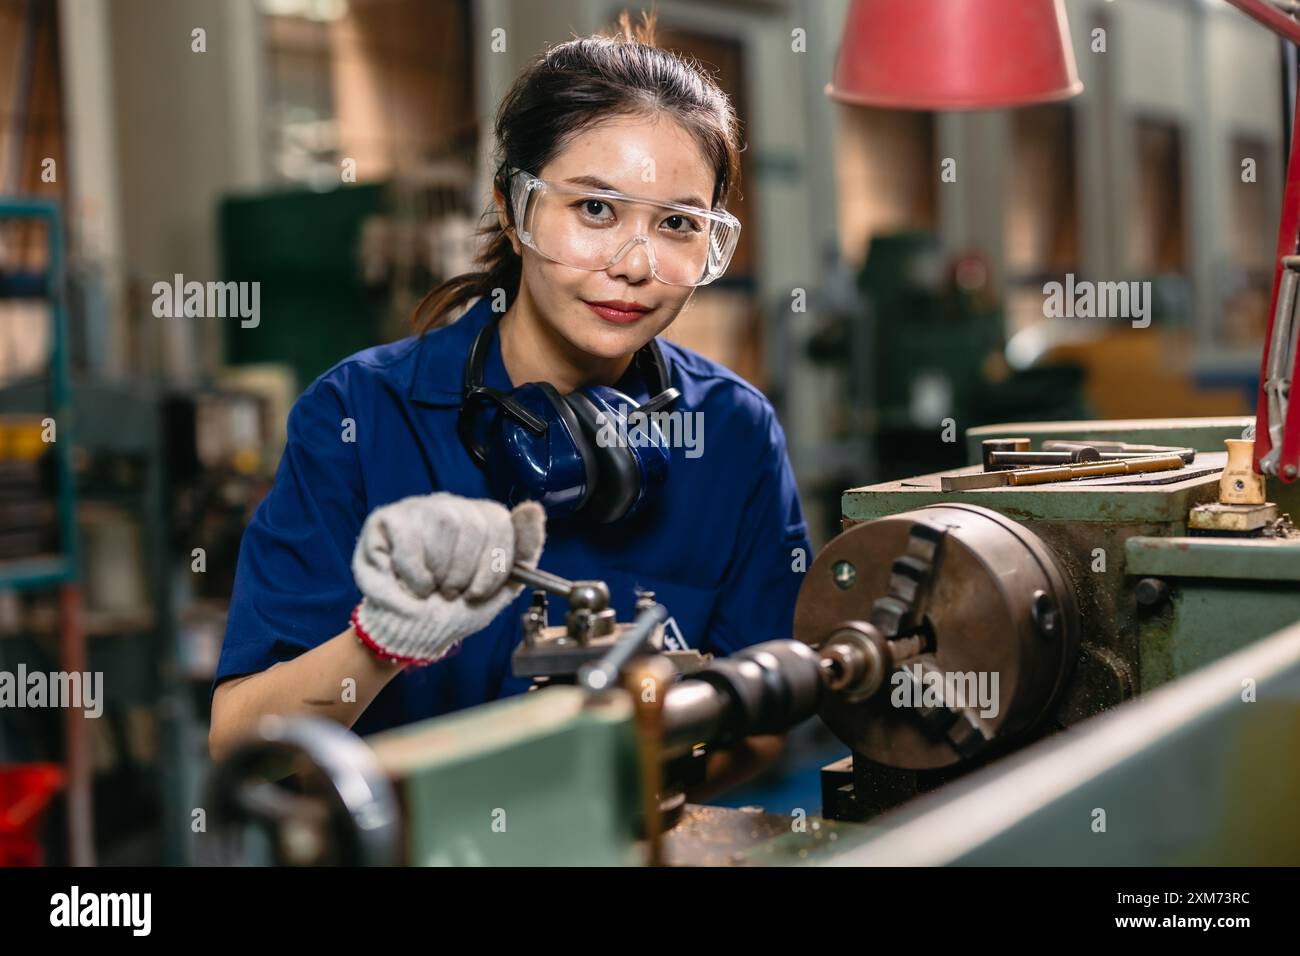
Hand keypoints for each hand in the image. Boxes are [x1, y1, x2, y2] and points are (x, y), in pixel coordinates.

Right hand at [351, 492, 545, 664]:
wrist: (412, 631)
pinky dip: (415, 575)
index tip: (479, 592)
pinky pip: (411, 540)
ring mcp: (418, 508)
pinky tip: (414, 586)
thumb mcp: (498, 589)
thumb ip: (524, 554)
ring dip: (441, 573)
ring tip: (432, 588)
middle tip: (452, 593)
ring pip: (445, 524)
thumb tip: (534, 509)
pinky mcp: (388, 519)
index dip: (492, 565)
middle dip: (465, 572)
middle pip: (473, 524)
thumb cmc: (454, 608)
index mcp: (480, 518)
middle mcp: (450, 505)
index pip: (500, 522)